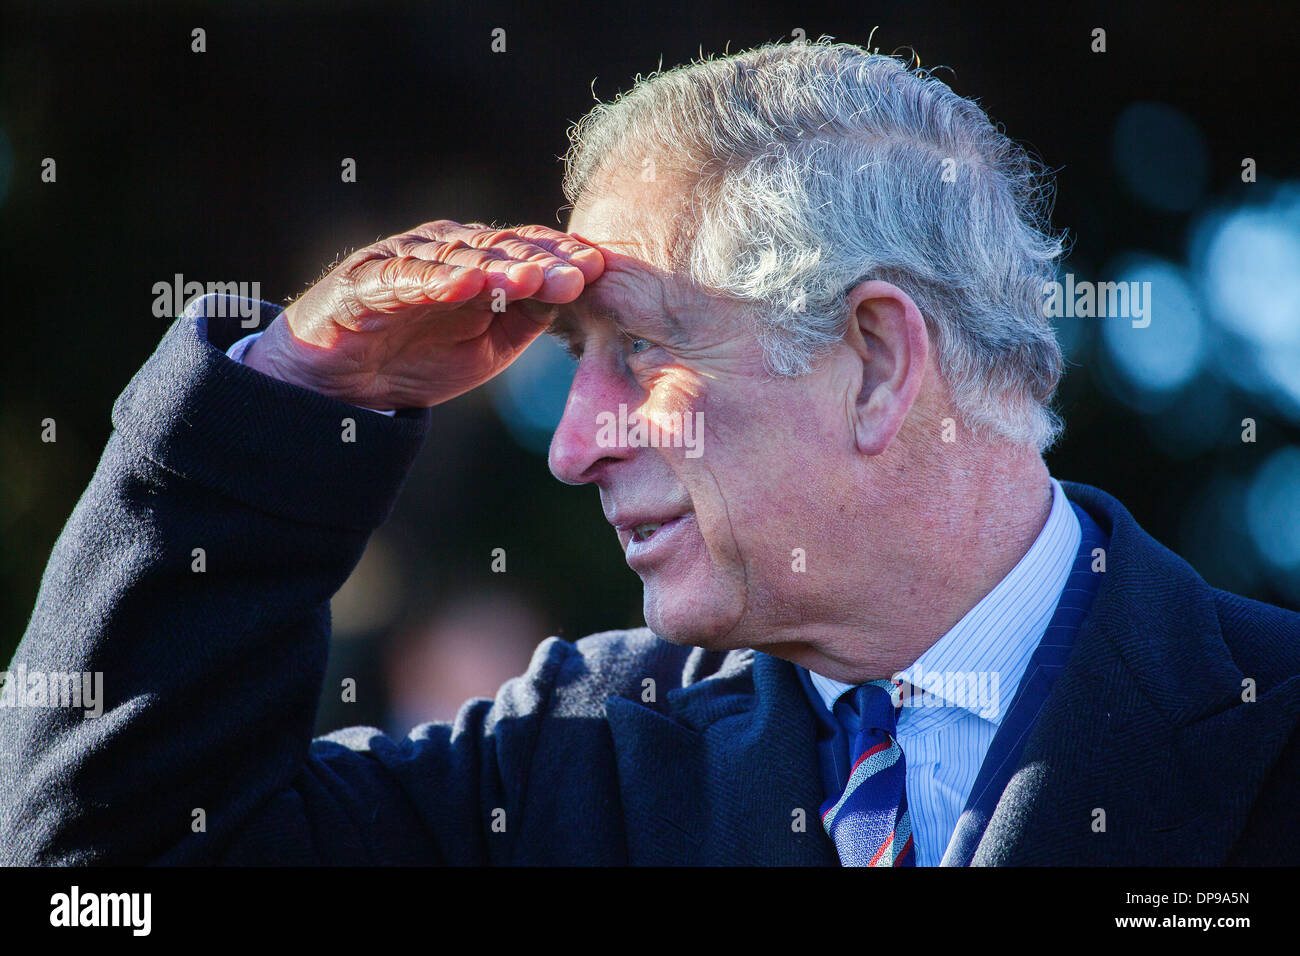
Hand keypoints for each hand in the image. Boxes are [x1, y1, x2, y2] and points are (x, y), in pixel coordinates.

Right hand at [244, 220, 603, 408]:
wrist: (339, 385)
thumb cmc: (417, 357)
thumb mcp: (488, 347)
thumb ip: (527, 320)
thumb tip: (575, 298)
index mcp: (479, 262)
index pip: (529, 251)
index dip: (562, 258)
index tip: (599, 271)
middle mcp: (445, 250)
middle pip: (501, 249)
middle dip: (542, 260)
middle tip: (578, 274)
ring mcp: (405, 261)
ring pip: (459, 258)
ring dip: (498, 267)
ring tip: (532, 279)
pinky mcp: (364, 281)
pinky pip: (404, 277)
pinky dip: (435, 279)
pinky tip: (465, 284)